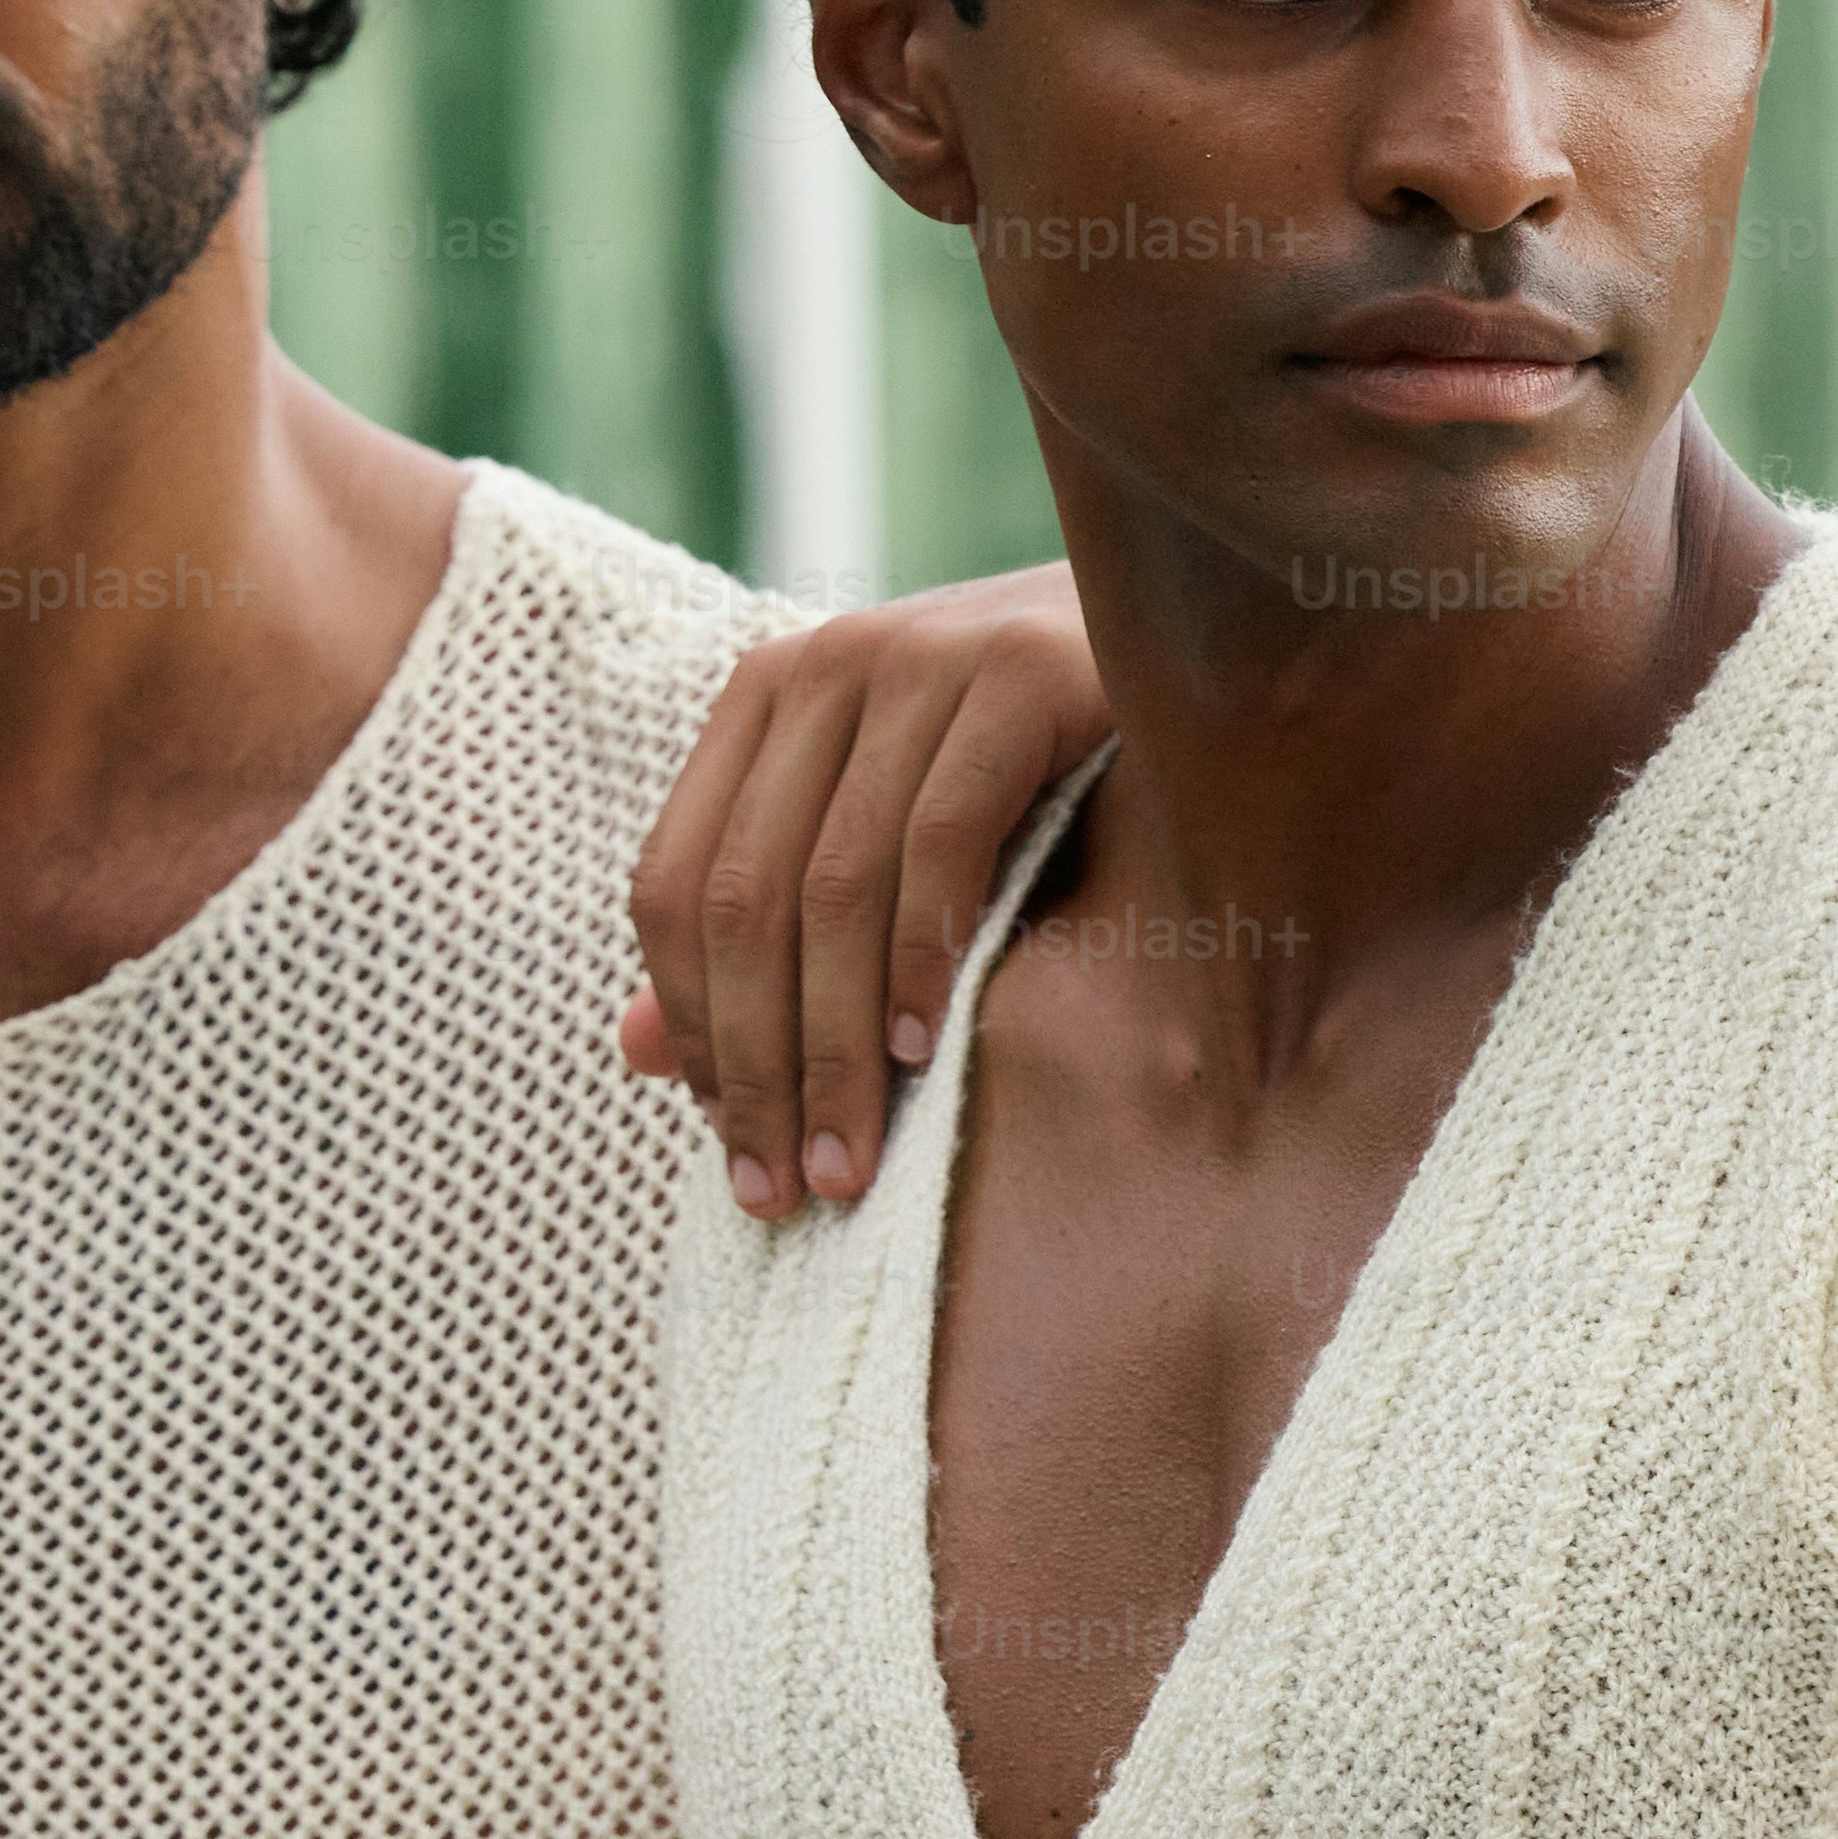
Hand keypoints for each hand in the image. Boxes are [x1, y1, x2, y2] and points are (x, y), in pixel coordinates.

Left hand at [619, 562, 1099, 1218]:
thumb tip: (633, 1054)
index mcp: (763, 700)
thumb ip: (762, 931)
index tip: (728, 1144)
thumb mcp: (880, 838)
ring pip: (831, 886)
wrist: (1203, 649)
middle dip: (758, 1064)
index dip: (691, 1025)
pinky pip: (939, 841)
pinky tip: (920, 1051)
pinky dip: (920, 958)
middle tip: (784, 1189)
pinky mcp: (1022, 672)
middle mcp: (824, 666)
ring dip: (832, 1044)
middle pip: (741, 899)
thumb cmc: (1034, 765)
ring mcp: (921, 656)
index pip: (672, 884)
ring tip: (848, 1156)